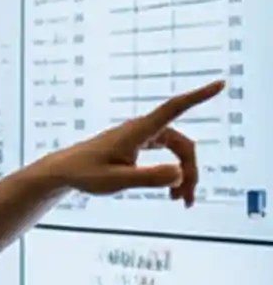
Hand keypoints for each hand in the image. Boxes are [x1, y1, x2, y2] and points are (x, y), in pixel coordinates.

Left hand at [37, 80, 224, 206]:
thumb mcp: (115, 181)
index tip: (221, 83)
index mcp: (137, 132)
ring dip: (182, 175)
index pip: (174, 108)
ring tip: (180, 201)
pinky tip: (170, 191)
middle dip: (190, 171)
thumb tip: (178, 173)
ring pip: (176, 151)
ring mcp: (141, 137)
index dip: (198, 96)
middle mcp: (142, 130)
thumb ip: (147, 177)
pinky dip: (172, 172)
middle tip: (186, 201)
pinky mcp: (138, 145)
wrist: (63, 171)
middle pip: (182, 144)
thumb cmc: (85, 173)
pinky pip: (166, 154)